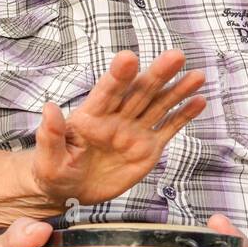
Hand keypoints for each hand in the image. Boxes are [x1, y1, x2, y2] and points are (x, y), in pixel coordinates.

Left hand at [31, 50, 204, 205]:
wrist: (69, 191)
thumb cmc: (53, 171)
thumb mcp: (48, 159)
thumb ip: (51, 135)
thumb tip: (48, 108)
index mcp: (91, 116)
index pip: (107, 92)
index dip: (118, 76)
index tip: (128, 58)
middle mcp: (116, 118)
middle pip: (139, 92)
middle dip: (157, 74)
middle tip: (176, 55)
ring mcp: (133, 131)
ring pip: (158, 106)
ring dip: (177, 90)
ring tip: (197, 75)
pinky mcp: (147, 148)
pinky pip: (168, 128)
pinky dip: (184, 115)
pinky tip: (199, 100)